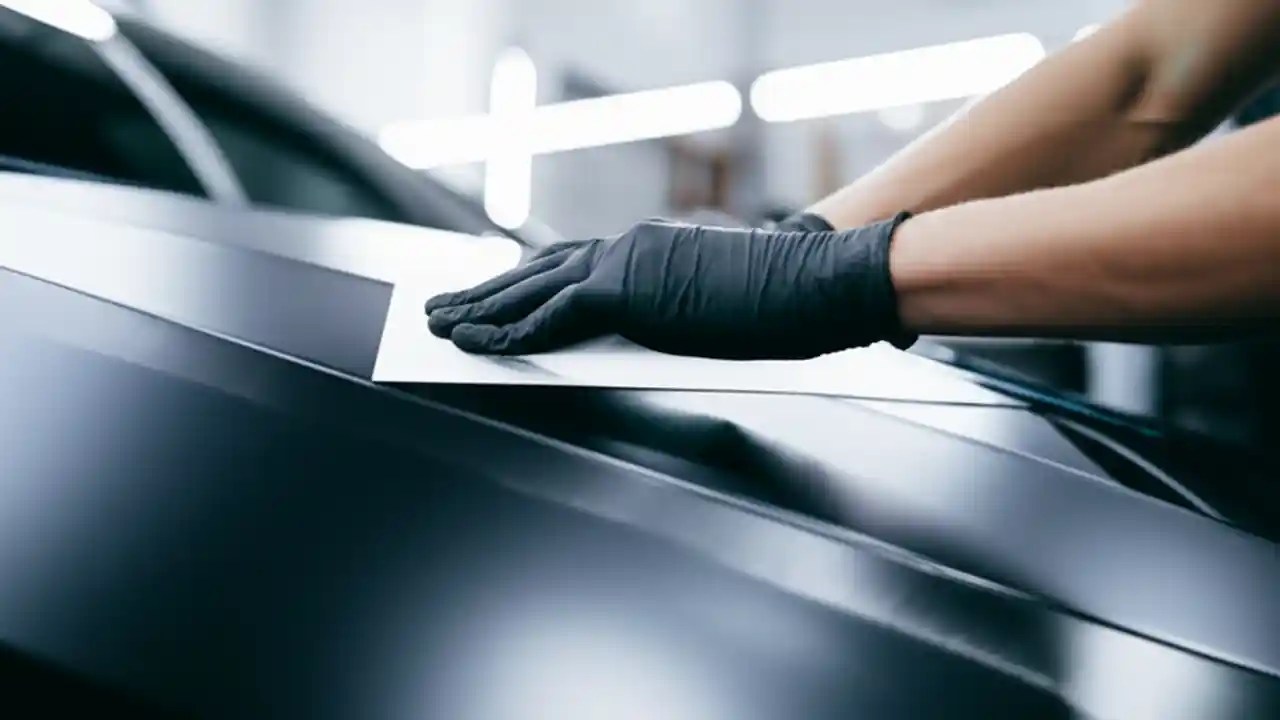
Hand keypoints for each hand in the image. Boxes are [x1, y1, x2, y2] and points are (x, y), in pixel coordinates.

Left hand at [424, 213, 914, 358]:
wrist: (818, 283)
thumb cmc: (783, 303)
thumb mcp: (713, 307)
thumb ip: (666, 313)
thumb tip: (646, 332)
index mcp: (647, 250)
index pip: (567, 264)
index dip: (521, 282)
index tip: (487, 293)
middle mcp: (628, 247)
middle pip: (537, 271)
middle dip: (485, 292)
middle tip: (441, 308)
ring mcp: (627, 263)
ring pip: (532, 289)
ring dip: (483, 310)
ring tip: (442, 326)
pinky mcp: (629, 289)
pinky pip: (555, 316)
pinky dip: (512, 332)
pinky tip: (479, 344)